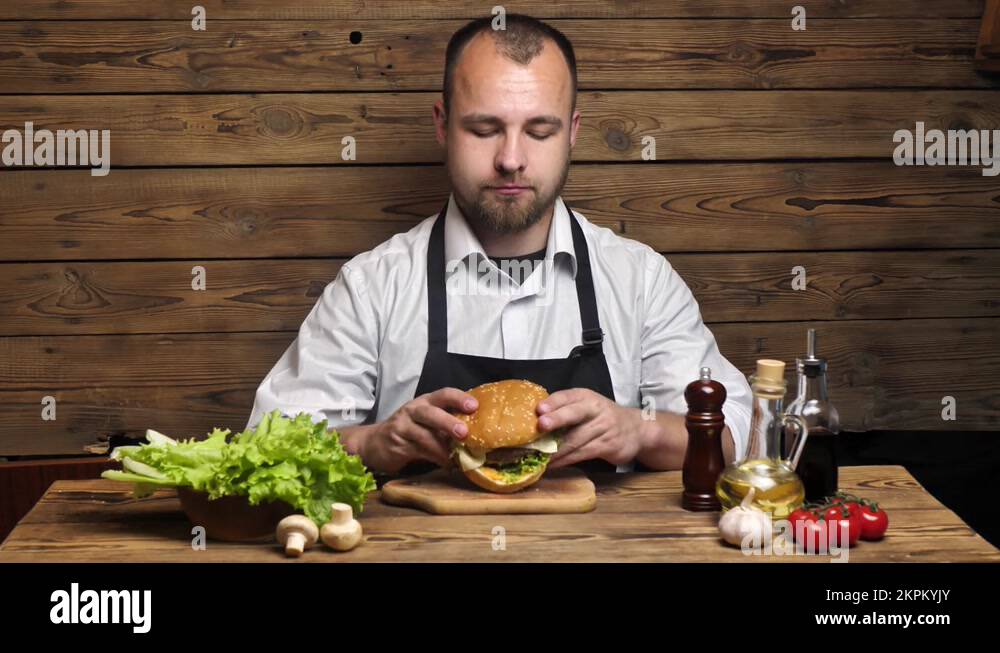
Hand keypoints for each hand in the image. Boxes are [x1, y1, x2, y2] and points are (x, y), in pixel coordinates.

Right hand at [360, 388, 477, 473]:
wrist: (373, 443)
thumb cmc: (409, 430)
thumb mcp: (427, 421)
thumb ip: (447, 422)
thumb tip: (479, 431)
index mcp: (425, 402)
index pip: (443, 394)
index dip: (459, 398)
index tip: (474, 406)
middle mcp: (413, 410)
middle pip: (431, 413)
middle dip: (448, 422)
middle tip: (464, 433)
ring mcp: (402, 427)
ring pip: (424, 435)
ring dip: (442, 447)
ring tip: (455, 458)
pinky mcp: (396, 444)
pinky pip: (418, 451)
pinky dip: (434, 458)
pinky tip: (445, 464)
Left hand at [537, 388, 647, 468]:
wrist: (637, 429)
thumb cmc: (602, 417)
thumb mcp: (587, 406)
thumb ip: (565, 410)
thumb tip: (531, 420)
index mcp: (586, 397)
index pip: (568, 396)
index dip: (554, 402)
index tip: (539, 409)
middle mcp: (595, 409)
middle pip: (574, 413)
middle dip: (557, 419)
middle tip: (541, 425)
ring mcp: (603, 428)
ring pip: (576, 439)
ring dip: (555, 449)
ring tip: (536, 455)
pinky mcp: (608, 446)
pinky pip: (582, 454)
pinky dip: (565, 460)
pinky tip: (552, 464)